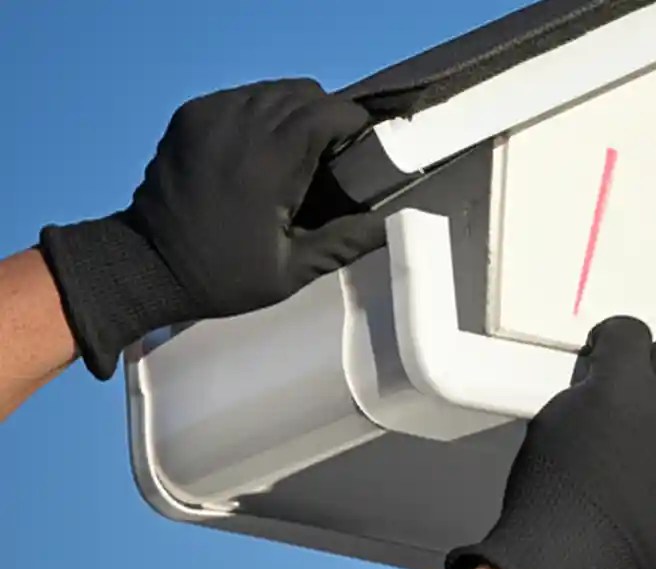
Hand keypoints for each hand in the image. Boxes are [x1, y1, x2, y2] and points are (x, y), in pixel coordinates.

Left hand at [38, 78, 382, 379]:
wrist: (146, 265)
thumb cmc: (224, 275)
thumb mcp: (293, 270)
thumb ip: (345, 242)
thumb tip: (392, 224)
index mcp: (268, 163)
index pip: (326, 113)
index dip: (352, 123)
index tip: (363, 145)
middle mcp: (240, 127)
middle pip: (302, 93)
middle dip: (326, 116)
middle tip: (332, 152)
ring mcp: (210, 115)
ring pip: (272, 90)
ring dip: (294, 111)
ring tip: (297, 148)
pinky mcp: (190, 115)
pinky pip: (242, 95)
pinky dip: (261, 111)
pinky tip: (260, 145)